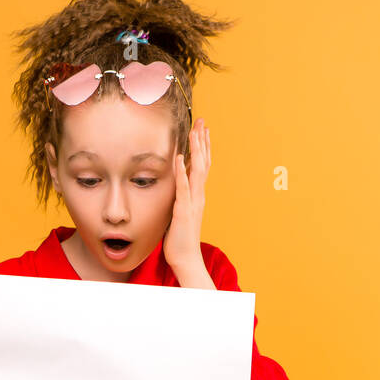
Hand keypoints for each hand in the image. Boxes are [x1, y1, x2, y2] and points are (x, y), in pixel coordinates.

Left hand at [163, 118, 209, 273]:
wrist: (186, 258)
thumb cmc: (180, 238)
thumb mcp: (180, 212)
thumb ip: (180, 198)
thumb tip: (176, 187)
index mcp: (196, 195)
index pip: (201, 165)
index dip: (202, 146)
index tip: (202, 129)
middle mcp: (198, 195)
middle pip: (203, 162)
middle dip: (202, 141)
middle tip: (202, 121)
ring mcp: (192, 202)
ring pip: (197, 171)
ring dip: (196, 150)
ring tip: (194, 132)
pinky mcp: (184, 210)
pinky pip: (183, 187)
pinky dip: (182, 172)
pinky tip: (180, 158)